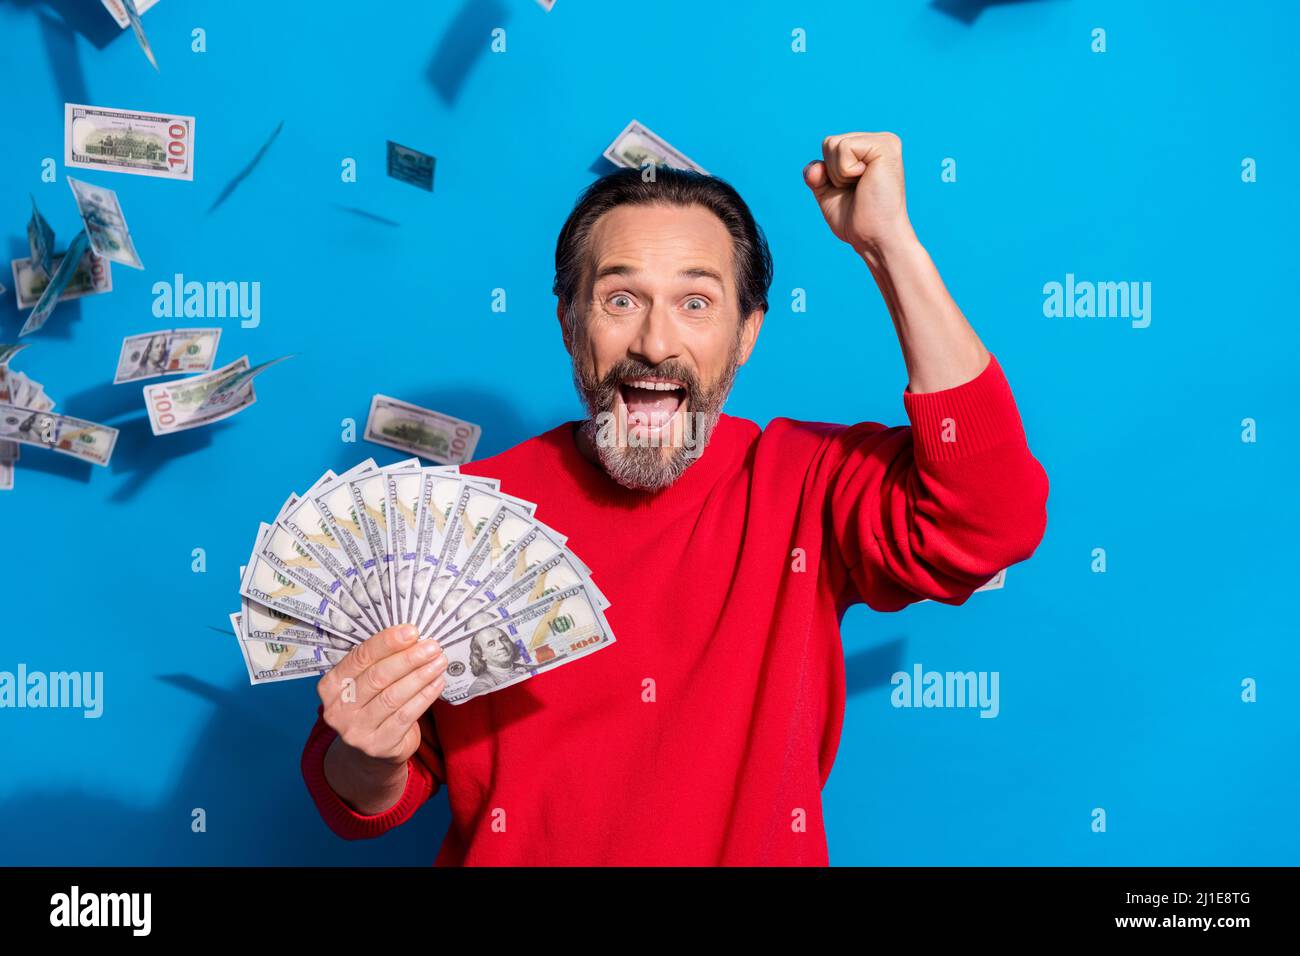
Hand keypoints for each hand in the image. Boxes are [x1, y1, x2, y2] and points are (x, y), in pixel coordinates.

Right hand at [316, 625, 447, 810]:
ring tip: (439, 661)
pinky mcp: (379, 745)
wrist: (370, 751)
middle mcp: (338, 709)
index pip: (359, 658)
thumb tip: (411, 636)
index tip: (411, 631)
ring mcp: (357, 730)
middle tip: (432, 646)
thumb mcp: (364, 683)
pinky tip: (437, 682)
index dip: (387, 643)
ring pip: (393, 696)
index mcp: (331, 686)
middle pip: (378, 677)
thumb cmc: (371, 705)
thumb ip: (379, 661)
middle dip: (408, 658)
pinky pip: (406, 715)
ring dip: (420, 676)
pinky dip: (425, 696)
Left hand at [804, 131, 914, 257]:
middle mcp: (880, 141)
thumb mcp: (827, 193)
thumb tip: (816, 166)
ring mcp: (885, 141)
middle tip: (857, 191)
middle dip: (832, 173)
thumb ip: (816, 175)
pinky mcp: (886, 146)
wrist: (873, 237)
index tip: (851, 191)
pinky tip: (866, 181)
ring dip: (839, 174)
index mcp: (868, 150)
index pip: (829, 146)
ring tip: (862, 187)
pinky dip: (844, 171)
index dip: (829, 174)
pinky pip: (843, 147)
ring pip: (833, 144)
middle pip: (829, 142)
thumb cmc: (856, 220)